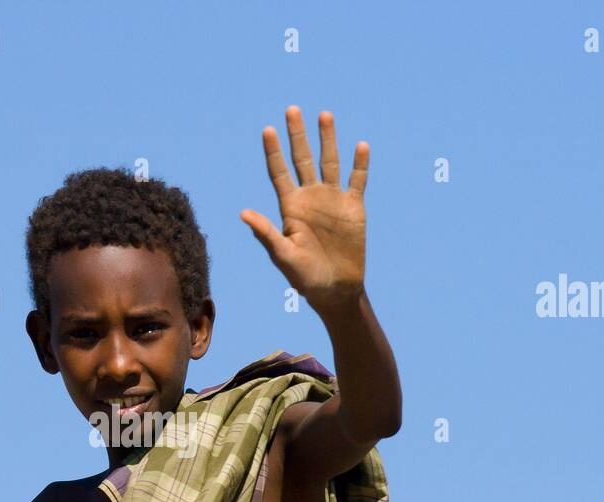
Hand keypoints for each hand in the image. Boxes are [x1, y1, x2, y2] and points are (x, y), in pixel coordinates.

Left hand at [240, 106, 368, 315]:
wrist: (336, 290)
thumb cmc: (305, 279)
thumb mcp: (284, 257)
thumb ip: (266, 234)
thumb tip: (243, 213)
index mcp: (290, 208)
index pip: (279, 173)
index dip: (273, 152)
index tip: (267, 130)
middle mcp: (310, 198)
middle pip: (302, 159)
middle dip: (297, 135)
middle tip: (292, 109)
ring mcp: (332, 200)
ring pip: (329, 162)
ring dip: (327, 139)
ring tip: (324, 115)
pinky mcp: (354, 207)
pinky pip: (357, 180)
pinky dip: (360, 164)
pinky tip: (360, 146)